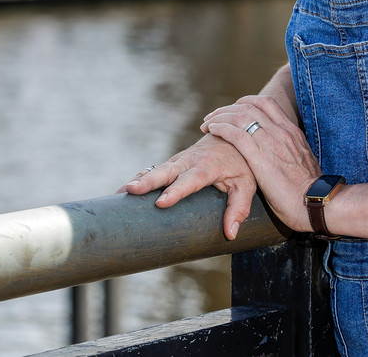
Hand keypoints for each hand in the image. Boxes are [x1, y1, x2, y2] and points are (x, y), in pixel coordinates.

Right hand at [117, 133, 258, 239]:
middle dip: (148, 181)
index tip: (161, 202)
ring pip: (157, 169)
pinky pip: (155, 170)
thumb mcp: (247, 184)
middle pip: (166, 171)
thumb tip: (230, 234)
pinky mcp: (174, 162)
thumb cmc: (241, 162)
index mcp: (208, 166)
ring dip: (139, 180)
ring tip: (120, 193)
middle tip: (130, 190)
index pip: (190, 180)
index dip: (176, 191)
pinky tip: (124, 192)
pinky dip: (140, 178)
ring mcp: (180, 160)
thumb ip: (239, 208)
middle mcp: (190, 160)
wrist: (234, 132)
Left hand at [202, 94, 322, 233]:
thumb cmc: (310, 192)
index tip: (233, 111)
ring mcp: (271, 141)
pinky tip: (211, 130)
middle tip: (214, 116)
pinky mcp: (259, 156)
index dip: (246, 102)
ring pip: (240, 115)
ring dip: (219, 116)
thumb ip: (291, 154)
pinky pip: (235, 133)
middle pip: (249, 105)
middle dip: (228, 108)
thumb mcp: (302, 163)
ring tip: (207, 124)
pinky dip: (220, 128)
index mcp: (292, 132)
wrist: (317, 203)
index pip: (266, 103)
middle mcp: (281, 131)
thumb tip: (283, 157)